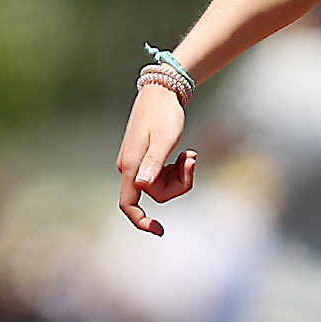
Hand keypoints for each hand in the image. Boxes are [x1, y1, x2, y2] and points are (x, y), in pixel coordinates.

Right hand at [115, 85, 198, 234]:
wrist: (162, 91)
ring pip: (161, 185)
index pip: (128, 204)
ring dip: (180, 174)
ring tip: (190, 154)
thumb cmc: (164, 113)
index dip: (141, 221)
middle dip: (179, 183)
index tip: (159, 230)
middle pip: (156, 194)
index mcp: (131, 166)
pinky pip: (162, 175)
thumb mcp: (165, 139)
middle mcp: (129, 167)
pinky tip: (185, 153)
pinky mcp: (145, 157)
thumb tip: (141, 186)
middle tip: (192, 159)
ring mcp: (136, 163)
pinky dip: (176, 168)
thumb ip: (154, 164)